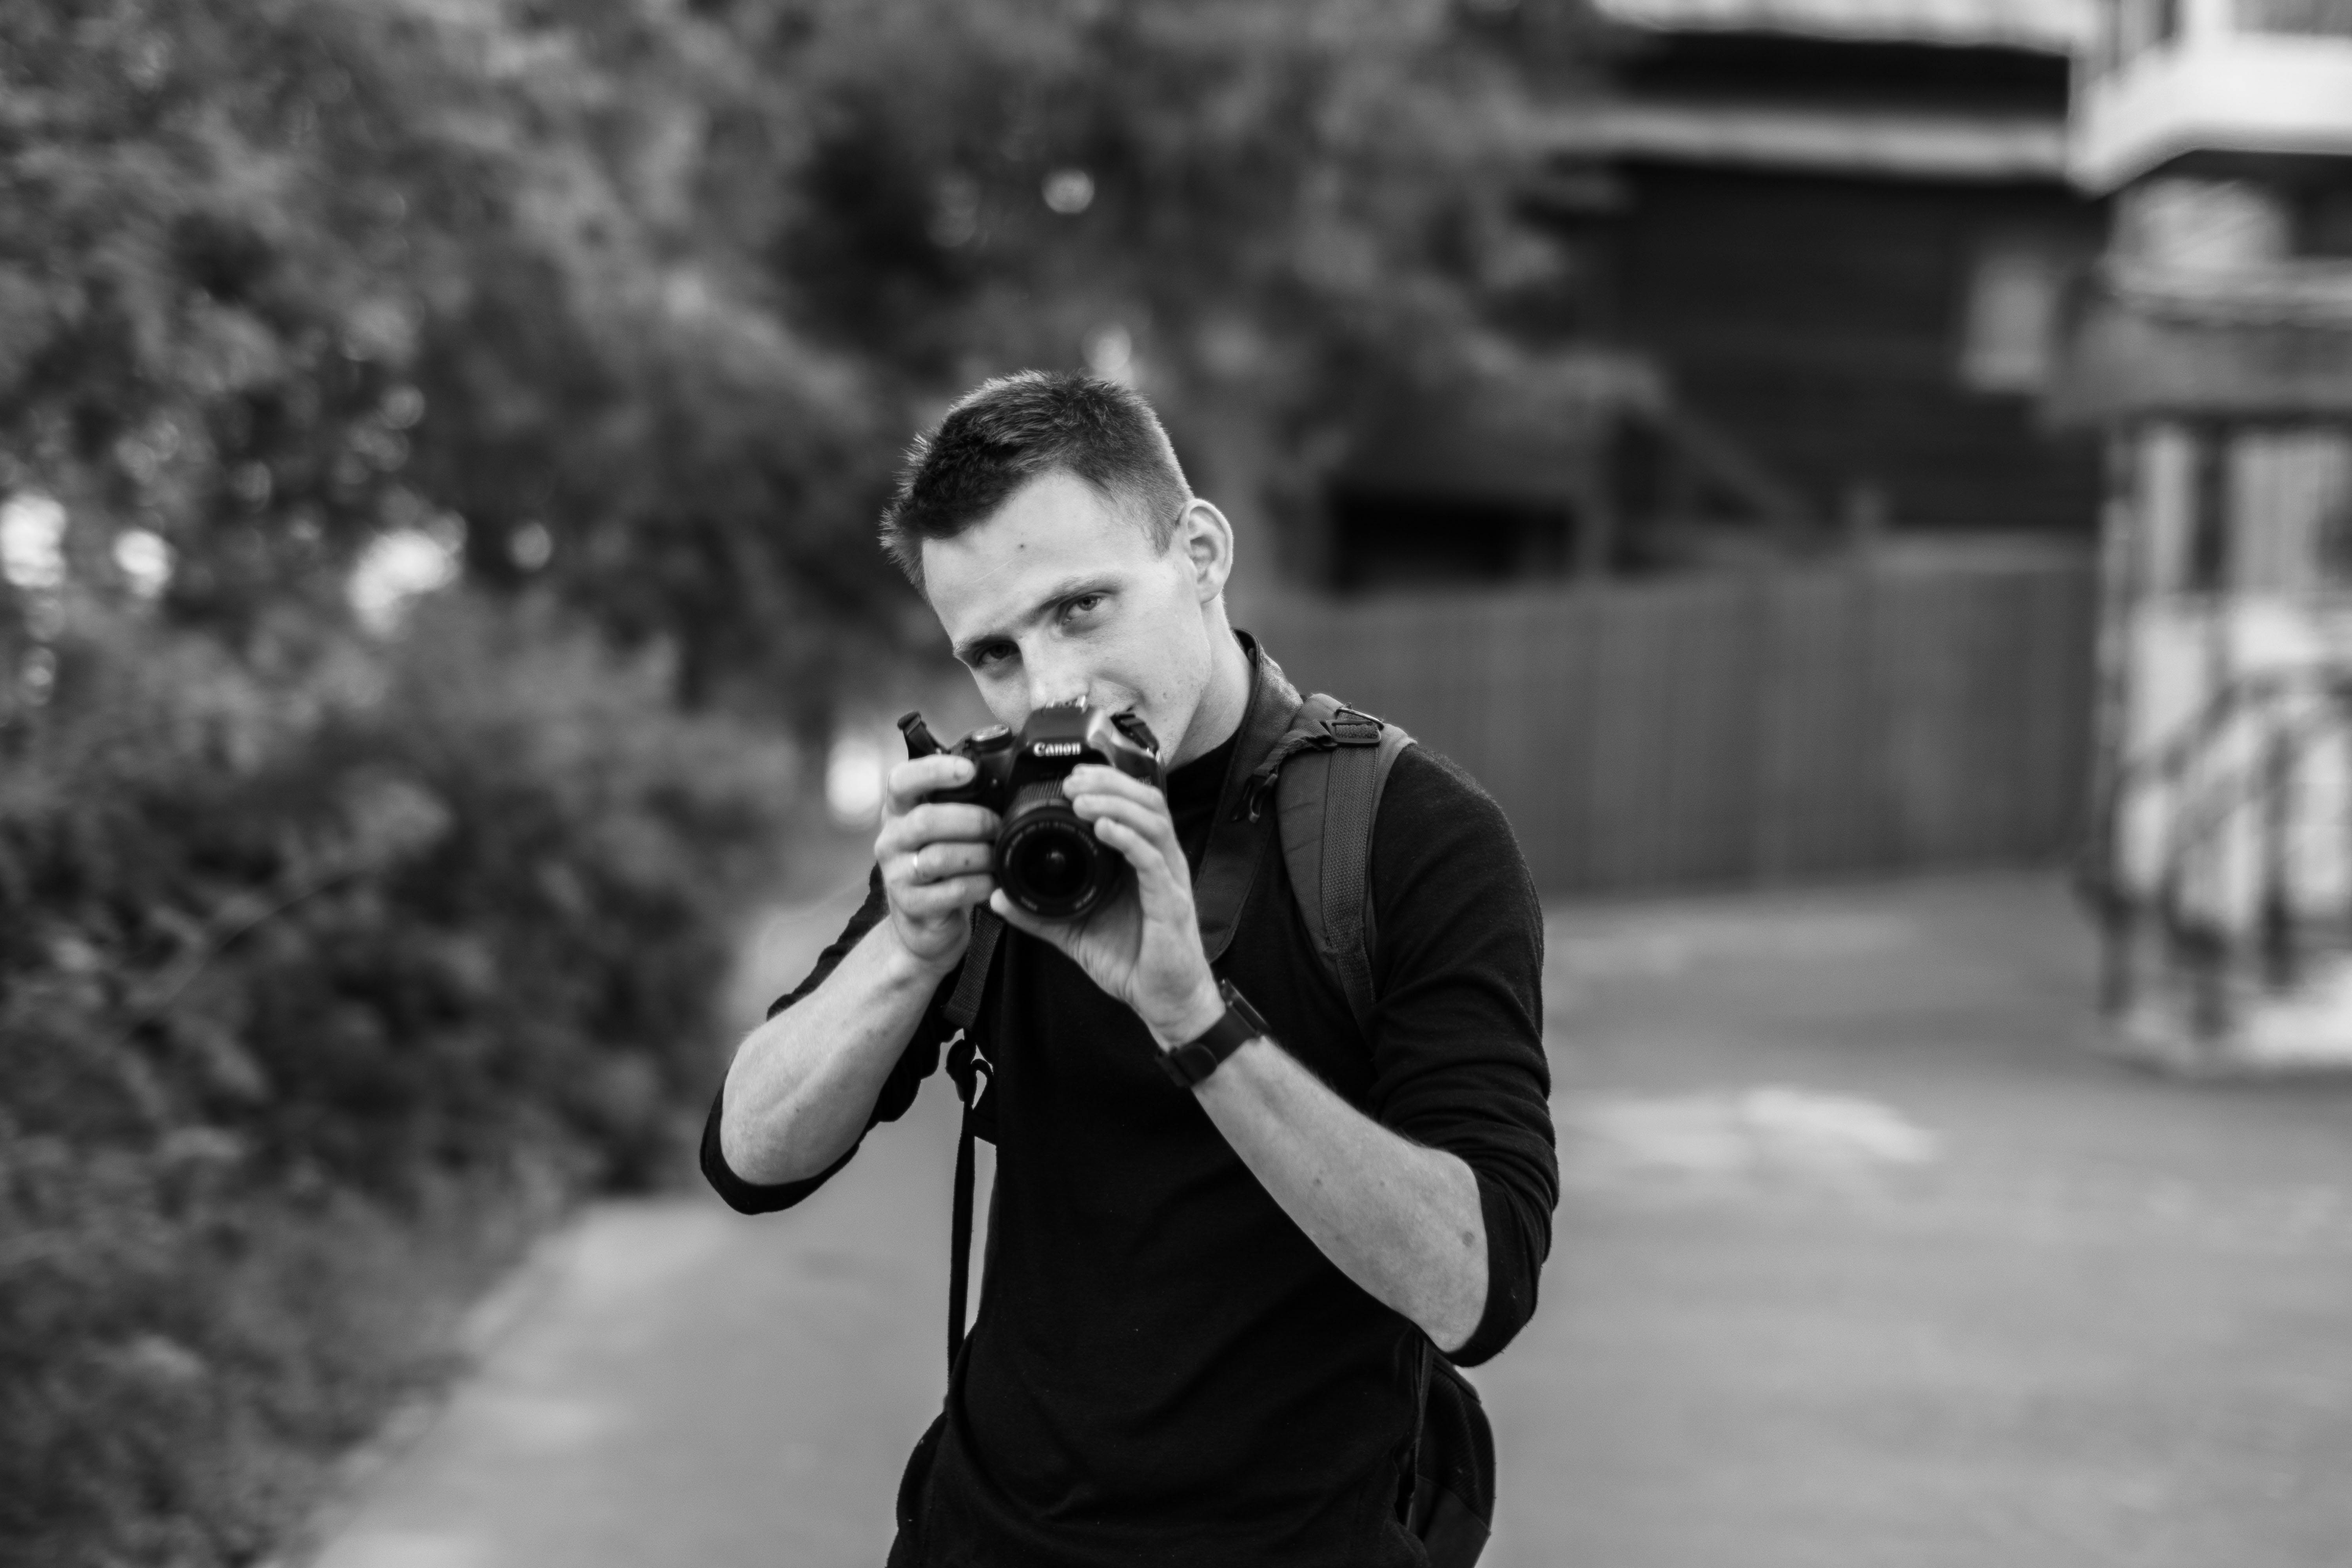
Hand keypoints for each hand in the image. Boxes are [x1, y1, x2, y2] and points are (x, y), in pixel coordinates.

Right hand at [876, 754, 1000, 974]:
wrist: (924, 922)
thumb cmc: (941, 867)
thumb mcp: (943, 830)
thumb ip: (959, 805)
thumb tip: (1002, 785)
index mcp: (898, 811)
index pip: (901, 780)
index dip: (934, 770)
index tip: (970, 770)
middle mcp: (891, 839)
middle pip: (926, 820)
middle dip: (971, 820)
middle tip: (997, 825)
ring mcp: (896, 874)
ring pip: (939, 857)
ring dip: (978, 855)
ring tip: (997, 857)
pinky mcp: (910, 905)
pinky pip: (950, 891)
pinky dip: (979, 885)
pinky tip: (992, 883)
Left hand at [989, 764, 1223, 1050]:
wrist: (1164, 1002)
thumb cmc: (1131, 963)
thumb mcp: (1075, 932)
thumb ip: (1039, 913)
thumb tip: (999, 897)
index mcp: (1141, 862)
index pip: (1131, 805)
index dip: (1105, 783)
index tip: (1070, 778)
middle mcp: (1160, 862)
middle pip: (1146, 801)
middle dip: (1109, 783)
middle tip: (1072, 781)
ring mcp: (1169, 879)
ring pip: (1152, 821)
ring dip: (1115, 803)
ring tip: (1082, 800)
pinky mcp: (1172, 902)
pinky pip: (1152, 860)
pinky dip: (1128, 838)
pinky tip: (1104, 829)